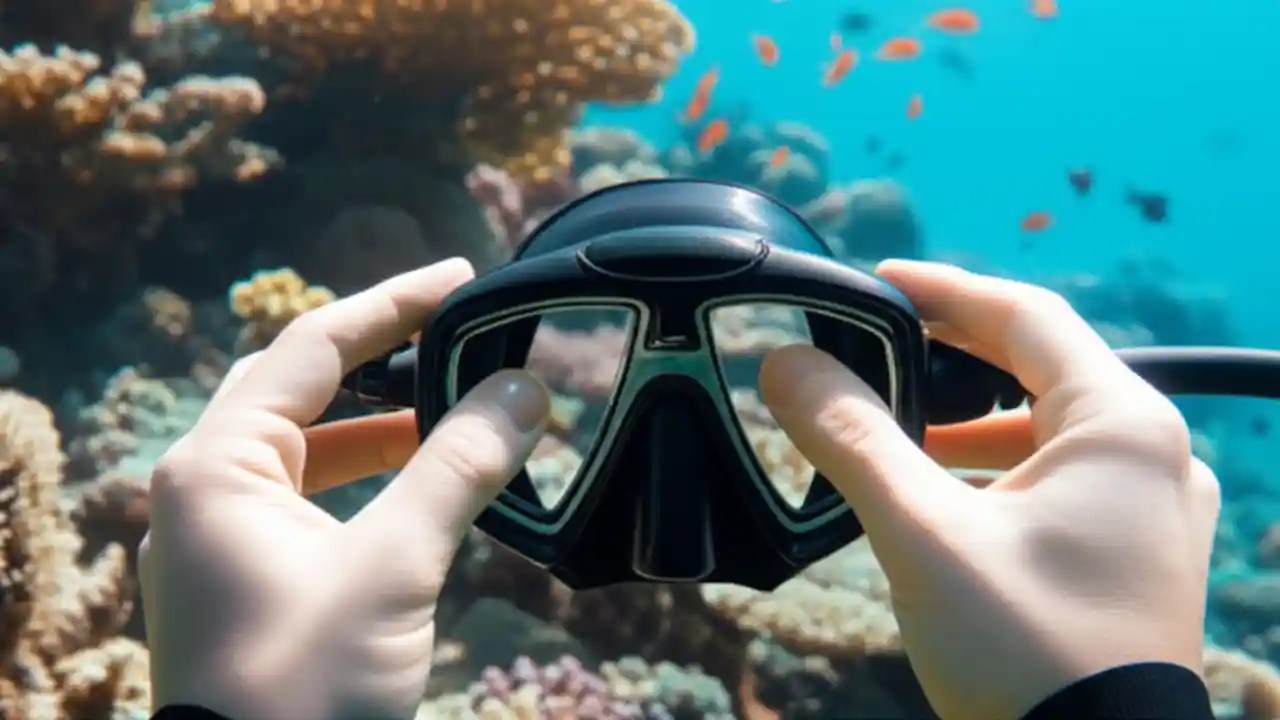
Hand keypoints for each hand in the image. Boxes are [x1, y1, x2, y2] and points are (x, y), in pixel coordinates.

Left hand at [139, 258, 550, 719]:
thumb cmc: (305, 688)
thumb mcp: (394, 566)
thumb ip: (460, 466)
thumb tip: (525, 390)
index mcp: (213, 467)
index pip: (309, 348)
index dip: (392, 306)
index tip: (460, 279)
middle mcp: (202, 490)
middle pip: (297, 387)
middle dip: (379, 357)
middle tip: (454, 332)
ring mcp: (218, 538)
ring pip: (304, 447)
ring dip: (378, 423)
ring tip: (455, 407)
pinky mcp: (244, 579)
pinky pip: (307, 497)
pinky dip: (364, 478)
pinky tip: (420, 483)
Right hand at [759, 260, 1218, 719]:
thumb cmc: (1025, 653)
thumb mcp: (924, 534)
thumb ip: (851, 438)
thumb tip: (784, 364)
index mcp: (1125, 427)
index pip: (1025, 315)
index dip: (943, 288)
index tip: (877, 279)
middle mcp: (1155, 457)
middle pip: (1039, 368)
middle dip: (951, 356)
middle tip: (876, 345)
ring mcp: (1153, 511)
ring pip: (1050, 429)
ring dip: (971, 422)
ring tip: (896, 431)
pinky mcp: (1136, 557)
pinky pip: (1062, 481)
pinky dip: (998, 471)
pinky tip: (943, 495)